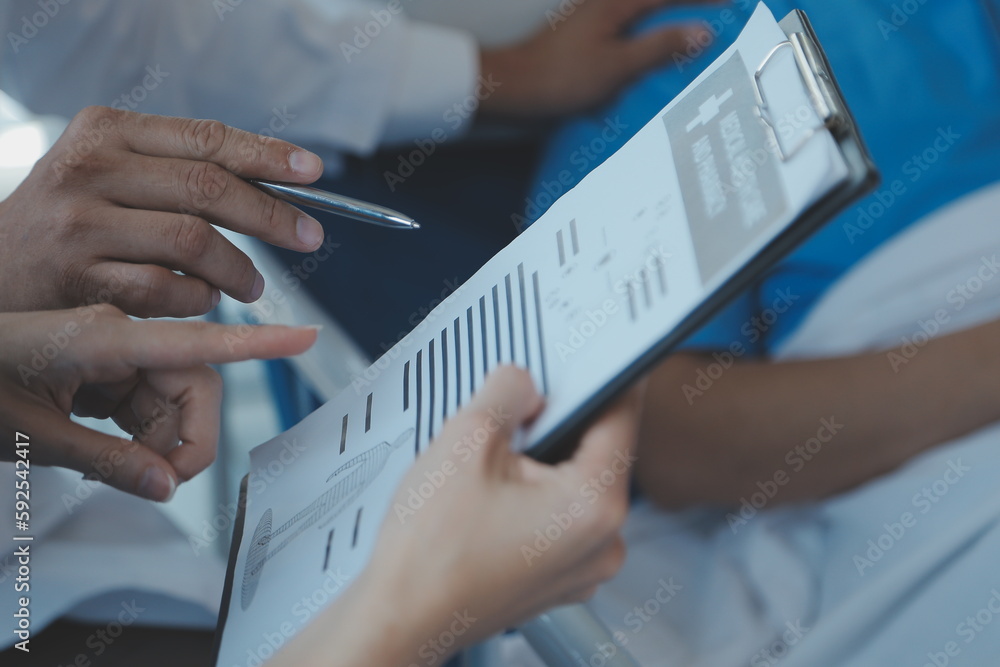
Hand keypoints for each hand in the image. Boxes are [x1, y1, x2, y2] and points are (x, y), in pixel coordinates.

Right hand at [0, 106, 326, 317]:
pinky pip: (165, 289)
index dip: (267, 156)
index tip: (311, 171)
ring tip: (253, 285)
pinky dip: (198, 299)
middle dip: (271, 215)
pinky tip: (205, 300)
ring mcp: (79, 223)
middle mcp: (89, 169)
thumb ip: (176, 171)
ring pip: (192, 241)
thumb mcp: (110, 174)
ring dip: (238, 268)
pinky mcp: (77, 278)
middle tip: (308, 236)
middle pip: (208, 188)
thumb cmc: (69, 222)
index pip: (206, 138)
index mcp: (105, 132)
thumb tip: (271, 184)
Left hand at [0, 305, 316, 500]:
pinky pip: (156, 397)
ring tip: (126, 461)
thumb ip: (105, 460)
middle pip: (196, 382)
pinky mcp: (113, 363)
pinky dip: (150, 431)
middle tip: (161, 477)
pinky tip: (118, 440)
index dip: (256, 344)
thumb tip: (164, 483)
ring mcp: (118, 348)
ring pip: (180, 394)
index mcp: (101, 341)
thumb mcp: (30, 436)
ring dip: (167, 436)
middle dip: (190, 436)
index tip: (306, 336)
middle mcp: (120, 337)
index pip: (195, 344)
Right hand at [273, 367, 641, 666]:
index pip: (622, 416)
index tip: (598, 355)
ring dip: (541, 464)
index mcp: (594, 506)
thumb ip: (507, 392)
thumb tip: (524, 381)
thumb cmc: (429, 557)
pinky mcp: (560, 577)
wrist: (400, 618)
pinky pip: (559, 519)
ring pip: (575, 486)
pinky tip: (490, 500)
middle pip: (597, 452)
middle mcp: (603, 542)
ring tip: (488, 469)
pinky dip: (533, 499)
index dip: (605, 377)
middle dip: (557, 425)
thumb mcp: (464, 441)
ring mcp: (583, 566)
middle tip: (511, 418)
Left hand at [480, 0, 717, 116]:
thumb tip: (704, 31)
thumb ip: (660, 48)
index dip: (703, 0)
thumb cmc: (562, 77)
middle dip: (684, 9)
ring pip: (639, 13)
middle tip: (714, 16)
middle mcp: (604, 2)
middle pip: (654, 1)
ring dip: (663, 24)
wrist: (512, 87)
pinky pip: (624, 26)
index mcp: (616, 3)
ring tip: (688, 39)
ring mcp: (591, 16)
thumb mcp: (618, 66)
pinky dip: (643, 37)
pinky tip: (649, 56)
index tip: (733, 4)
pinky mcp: (582, 34)